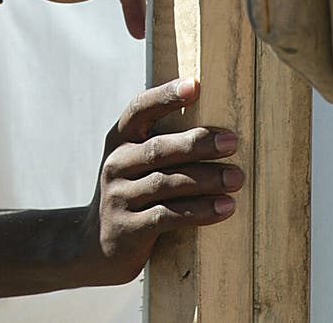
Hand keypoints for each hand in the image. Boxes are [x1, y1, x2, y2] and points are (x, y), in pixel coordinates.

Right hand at [79, 78, 242, 286]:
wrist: (95, 248)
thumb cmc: (132, 194)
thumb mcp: (136, 163)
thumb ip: (162, 143)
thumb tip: (219, 126)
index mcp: (119, 139)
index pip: (140, 109)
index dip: (166, 95)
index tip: (195, 85)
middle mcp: (115, 163)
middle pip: (159, 148)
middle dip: (198, 143)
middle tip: (231, 141)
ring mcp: (118, 197)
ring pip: (166, 183)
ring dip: (206, 180)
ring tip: (237, 178)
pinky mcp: (127, 229)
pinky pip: (166, 217)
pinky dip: (199, 212)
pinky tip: (224, 208)